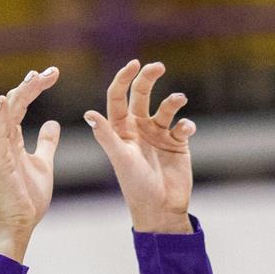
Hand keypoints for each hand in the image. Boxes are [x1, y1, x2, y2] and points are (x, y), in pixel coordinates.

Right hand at [0, 66, 61, 260]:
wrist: (19, 222)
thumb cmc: (27, 197)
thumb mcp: (43, 163)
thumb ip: (45, 143)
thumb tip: (52, 124)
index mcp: (10, 138)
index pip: (21, 105)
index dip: (34, 88)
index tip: (51, 74)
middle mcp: (1, 139)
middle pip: (15, 103)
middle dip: (32, 85)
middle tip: (51, 72)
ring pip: (7, 113)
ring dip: (21, 94)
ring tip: (34, 77)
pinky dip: (1, 116)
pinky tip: (6, 100)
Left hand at [85, 60, 194, 234]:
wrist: (160, 209)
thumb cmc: (135, 186)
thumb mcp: (121, 159)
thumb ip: (107, 136)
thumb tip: (88, 114)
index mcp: (121, 129)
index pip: (118, 97)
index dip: (124, 79)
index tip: (134, 64)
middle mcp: (139, 128)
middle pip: (142, 94)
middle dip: (148, 78)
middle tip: (157, 66)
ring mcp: (158, 134)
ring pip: (166, 107)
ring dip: (173, 101)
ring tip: (179, 100)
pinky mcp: (177, 143)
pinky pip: (183, 125)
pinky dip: (186, 124)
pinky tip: (186, 130)